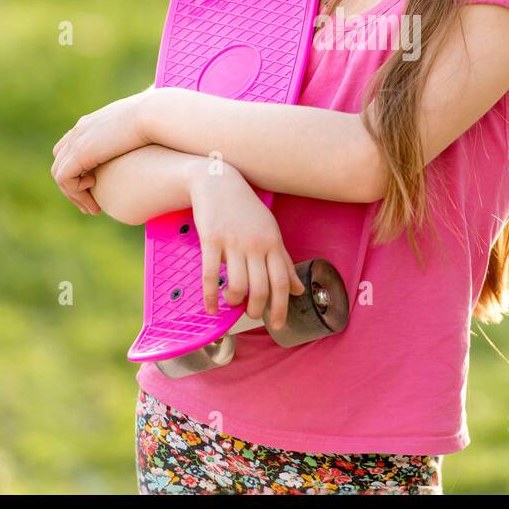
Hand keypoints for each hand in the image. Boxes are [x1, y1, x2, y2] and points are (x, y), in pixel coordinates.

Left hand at [52, 89, 153, 213]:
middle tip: (91, 204)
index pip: (71, 146)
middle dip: (73, 185)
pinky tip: (95, 200)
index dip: (80, 170)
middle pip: (61, 160)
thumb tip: (157, 138)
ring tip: (93, 209)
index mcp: (94, 122)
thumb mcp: (148, 127)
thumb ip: (143, 134)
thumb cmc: (160, 122)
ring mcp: (78, 141)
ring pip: (60, 173)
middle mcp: (81, 130)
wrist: (157, 116)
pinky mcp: (79, 153)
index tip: (97, 188)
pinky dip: (76, 193)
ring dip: (74, 195)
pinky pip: (64, 179)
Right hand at [187, 159, 304, 330]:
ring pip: (237, 285)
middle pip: (261, 288)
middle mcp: (255, 244)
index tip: (277, 325)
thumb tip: (299, 290)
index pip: (282, 282)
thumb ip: (284, 262)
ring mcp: (233, 242)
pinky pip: (210, 275)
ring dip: (235, 302)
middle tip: (251, 315)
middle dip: (257, 309)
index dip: (281, 308)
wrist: (218, 182)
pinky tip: (211, 307)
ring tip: (232, 303)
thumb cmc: (247, 210)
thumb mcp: (270, 232)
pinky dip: (210, 296)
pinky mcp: (211, 240)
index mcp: (273, 243)